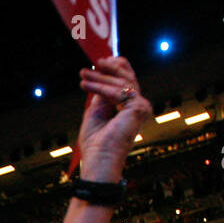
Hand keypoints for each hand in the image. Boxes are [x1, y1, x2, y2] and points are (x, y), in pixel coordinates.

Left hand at [76, 57, 152, 182]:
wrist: (99, 160)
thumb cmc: (96, 143)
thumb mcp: (96, 111)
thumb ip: (101, 94)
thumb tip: (100, 74)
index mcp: (130, 107)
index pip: (127, 81)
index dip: (116, 68)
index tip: (99, 62)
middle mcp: (139, 106)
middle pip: (127, 78)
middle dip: (109, 68)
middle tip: (93, 63)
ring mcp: (141, 107)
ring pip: (122, 82)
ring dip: (100, 77)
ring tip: (82, 75)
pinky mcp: (138, 108)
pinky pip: (117, 91)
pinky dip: (100, 87)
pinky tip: (86, 85)